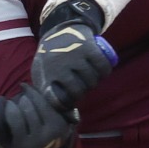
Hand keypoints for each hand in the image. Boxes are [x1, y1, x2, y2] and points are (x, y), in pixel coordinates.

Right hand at [0, 83, 79, 147]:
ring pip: (26, 106)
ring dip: (20, 98)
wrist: (50, 138)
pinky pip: (39, 101)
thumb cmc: (21, 133)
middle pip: (12, 115)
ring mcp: (44, 138)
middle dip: (8, 104)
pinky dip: (31, 92)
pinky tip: (26, 89)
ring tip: (20, 99)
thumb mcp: (2, 132)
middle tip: (8, 101)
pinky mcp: (56, 126)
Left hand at [30, 0, 115, 115]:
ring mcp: (74, 56)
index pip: (59, 100)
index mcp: (47, 74)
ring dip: (94, 82)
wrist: (58, 28)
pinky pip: (104, 67)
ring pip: (93, 81)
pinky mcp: (88, 48)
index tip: (69, 99)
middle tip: (82, 87)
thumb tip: (73, 119)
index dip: (66, 103)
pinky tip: (102, 72)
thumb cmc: (49, 57)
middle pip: (80, 92)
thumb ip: (50, 96)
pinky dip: (105, 71)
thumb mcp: (43, 75)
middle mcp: (60, 66)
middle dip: (82, 92)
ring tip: (90, 79)